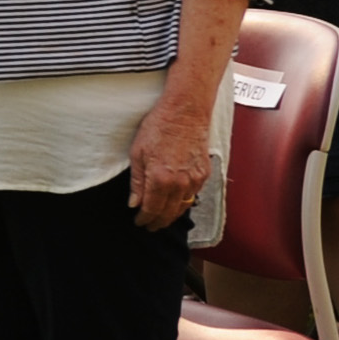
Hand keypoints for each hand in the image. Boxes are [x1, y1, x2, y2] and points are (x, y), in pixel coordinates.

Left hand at [126, 86, 215, 231]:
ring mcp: (195, 180)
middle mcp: (180, 184)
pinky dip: (184, 202)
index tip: (139, 222)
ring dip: (172, 215)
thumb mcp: (137, 153)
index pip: (152, 209)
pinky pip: (194, 195)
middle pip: (169, 212)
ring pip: (183, 206)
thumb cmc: (159, 128)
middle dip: (158, 222)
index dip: (144, 219)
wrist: (185, 113)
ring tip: (162, 219)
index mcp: (160, 179)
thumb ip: (137, 182)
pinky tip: (177, 203)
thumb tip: (134, 203)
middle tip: (150, 226)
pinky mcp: (204, 174)